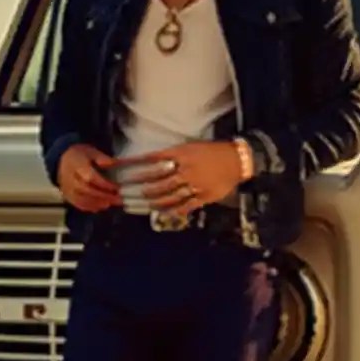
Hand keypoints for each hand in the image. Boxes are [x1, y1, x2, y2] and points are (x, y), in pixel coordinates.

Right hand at [56, 144, 120, 211]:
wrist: (62, 160)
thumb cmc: (80, 156)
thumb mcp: (92, 152)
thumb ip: (103, 159)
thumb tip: (117, 163)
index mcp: (76, 165)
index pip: (90, 177)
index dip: (104, 184)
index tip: (117, 187)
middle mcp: (69, 178)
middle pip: (86, 190)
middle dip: (104, 195)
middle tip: (118, 199)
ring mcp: (67, 188)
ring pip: (82, 199)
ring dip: (98, 203)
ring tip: (112, 203)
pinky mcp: (67, 195)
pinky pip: (78, 204)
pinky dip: (90, 207)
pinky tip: (101, 206)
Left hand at [126, 141, 245, 216]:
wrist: (237, 160)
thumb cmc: (214, 152)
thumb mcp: (192, 147)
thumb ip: (174, 156)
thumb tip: (155, 162)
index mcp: (182, 154)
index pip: (153, 159)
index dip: (136, 164)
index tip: (122, 168)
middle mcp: (186, 170)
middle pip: (159, 180)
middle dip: (144, 186)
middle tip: (131, 191)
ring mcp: (194, 184)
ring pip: (170, 195)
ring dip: (155, 200)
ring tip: (145, 203)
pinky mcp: (203, 196)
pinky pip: (186, 205)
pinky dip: (174, 210)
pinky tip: (164, 212)